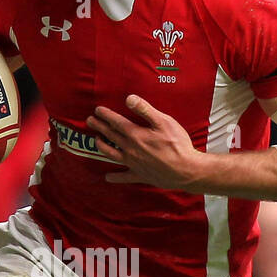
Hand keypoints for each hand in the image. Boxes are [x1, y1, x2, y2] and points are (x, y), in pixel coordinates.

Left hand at [86, 96, 202, 188]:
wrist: (186, 170)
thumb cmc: (177, 144)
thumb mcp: (164, 122)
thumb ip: (145, 110)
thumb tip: (129, 98)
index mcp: (136, 135)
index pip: (116, 122)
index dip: (105, 115)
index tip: (97, 110)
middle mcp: (130, 149)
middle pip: (111, 136)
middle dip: (99, 127)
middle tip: (90, 121)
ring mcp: (133, 163)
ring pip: (112, 154)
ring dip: (102, 146)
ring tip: (96, 140)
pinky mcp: (140, 175)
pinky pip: (124, 177)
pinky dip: (115, 177)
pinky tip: (108, 177)